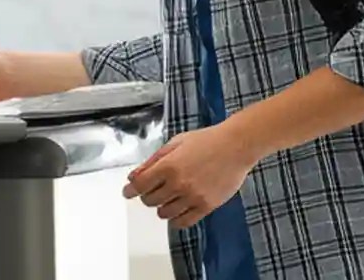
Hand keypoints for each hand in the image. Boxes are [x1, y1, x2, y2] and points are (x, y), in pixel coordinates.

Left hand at [122, 125, 257, 229]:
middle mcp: (179, 184)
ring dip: (162, 206)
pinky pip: (183, 222)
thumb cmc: (206, 140)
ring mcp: (193, 197)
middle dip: (147, 195)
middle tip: (154, 189)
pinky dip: (176, 219)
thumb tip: (133, 176)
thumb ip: (153, 160)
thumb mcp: (175, 143)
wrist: (236, 146)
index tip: (127, 192)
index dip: (130, 190)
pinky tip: (178, 209)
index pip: (139, 185)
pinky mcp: (206, 206)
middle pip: (150, 201)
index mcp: (169, 166)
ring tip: (169, 197)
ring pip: (164, 214)